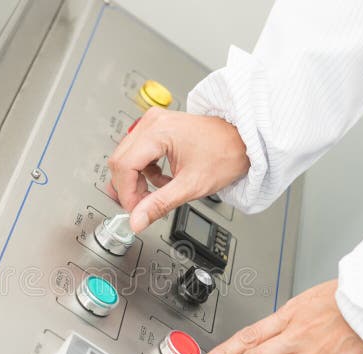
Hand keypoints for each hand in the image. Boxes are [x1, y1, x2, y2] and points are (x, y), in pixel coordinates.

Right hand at [107, 107, 249, 232]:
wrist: (242, 141)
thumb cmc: (225, 154)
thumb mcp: (191, 186)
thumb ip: (159, 204)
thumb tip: (137, 220)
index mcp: (158, 131)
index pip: (124, 166)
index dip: (126, 193)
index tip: (135, 212)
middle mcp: (151, 123)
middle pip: (120, 161)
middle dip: (129, 189)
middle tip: (142, 207)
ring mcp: (153, 124)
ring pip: (127, 159)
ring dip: (137, 182)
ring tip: (157, 193)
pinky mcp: (157, 130)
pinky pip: (138, 155)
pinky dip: (145, 173)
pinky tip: (162, 180)